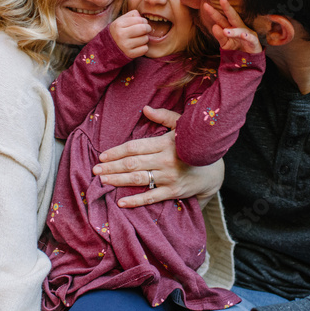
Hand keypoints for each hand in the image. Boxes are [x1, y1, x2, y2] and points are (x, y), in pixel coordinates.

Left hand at [93, 106, 223, 206]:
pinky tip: (120, 201)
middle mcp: (165, 160)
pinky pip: (151, 197)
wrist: (214, 170)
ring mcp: (169, 177)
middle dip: (111, 167)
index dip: (116, 151)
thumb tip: (145, 109)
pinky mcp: (173, 192)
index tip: (102, 156)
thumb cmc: (193, 145)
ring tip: (102, 181)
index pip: (135, 147)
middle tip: (95, 170)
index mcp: (164, 143)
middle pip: (132, 163)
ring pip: (138, 179)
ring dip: (118, 180)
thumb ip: (163, 116)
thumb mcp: (181, 126)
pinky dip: (135, 201)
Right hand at [110, 10, 150, 57]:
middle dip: (147, 28)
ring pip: (145, 39)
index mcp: (119, 25)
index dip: (144, 21)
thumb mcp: (121, 20)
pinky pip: (145, 49)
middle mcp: (121, 35)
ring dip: (145, 38)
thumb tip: (144, 19)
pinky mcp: (130, 54)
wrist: (109, 47)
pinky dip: (144, 47)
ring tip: (139, 38)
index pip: (139, 20)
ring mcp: (125, 46)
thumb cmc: (119, 31)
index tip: (142, 23)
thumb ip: (132, 15)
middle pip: (144, 29)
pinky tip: (138, 45)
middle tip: (146, 29)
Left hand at [202, 0, 262, 53]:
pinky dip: (247, 36)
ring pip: (240, 29)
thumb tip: (214, 26)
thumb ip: (220, 37)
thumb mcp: (226, 44)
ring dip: (233, 31)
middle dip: (227, 8)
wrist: (250, 58)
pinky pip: (250, 38)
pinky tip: (243, 34)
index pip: (221, 19)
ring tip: (225, 31)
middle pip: (232, 17)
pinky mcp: (253, 41)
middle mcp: (238, 28)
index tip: (205, 5)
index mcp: (230, 27)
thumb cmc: (237, 48)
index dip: (214, 12)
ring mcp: (247, 34)